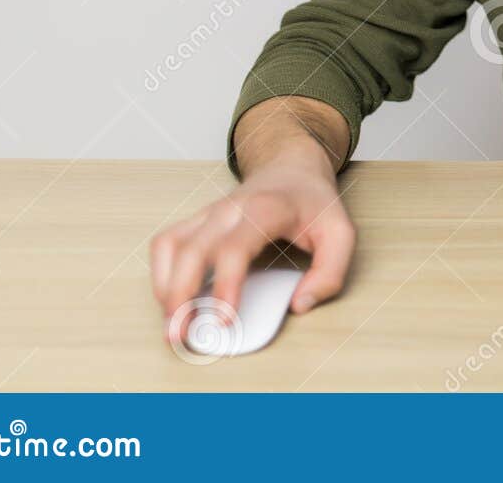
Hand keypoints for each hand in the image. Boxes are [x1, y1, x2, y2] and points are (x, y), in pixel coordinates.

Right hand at [150, 144, 355, 345]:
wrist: (292, 167)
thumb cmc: (314, 204)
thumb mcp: (341, 234)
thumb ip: (330, 274)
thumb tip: (299, 305)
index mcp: (266, 210)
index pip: (234, 248)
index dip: (225, 286)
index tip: (222, 321)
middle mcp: (230, 209)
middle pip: (192, 251)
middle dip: (181, 296)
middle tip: (180, 335)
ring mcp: (209, 213)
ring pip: (172, 246)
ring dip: (165, 288)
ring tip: (171, 325)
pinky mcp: (198, 220)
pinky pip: (167, 243)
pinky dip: (161, 273)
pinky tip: (171, 299)